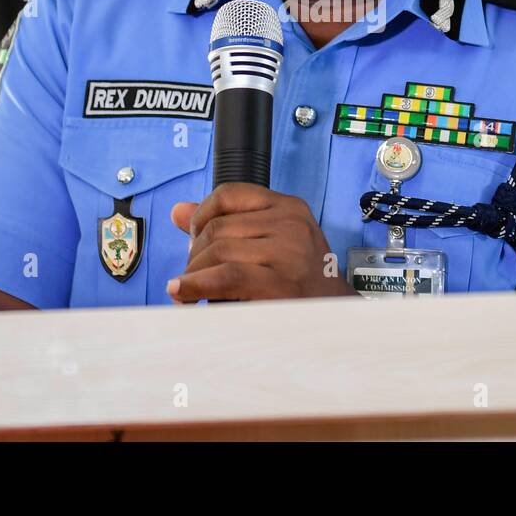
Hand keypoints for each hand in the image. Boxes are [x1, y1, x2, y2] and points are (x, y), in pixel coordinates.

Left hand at [167, 182, 356, 302]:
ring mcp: (289, 253)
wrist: (337, 321)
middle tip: (190, 277)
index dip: (200, 216)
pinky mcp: (281, 284)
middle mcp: (291, 225)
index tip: (193, 241)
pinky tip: (185, 293)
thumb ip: (225, 224)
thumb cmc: (298, 284)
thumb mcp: (269, 244)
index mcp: (289, 208)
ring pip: (217, 250)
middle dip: (194, 254)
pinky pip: (225, 276)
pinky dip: (197, 285)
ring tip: (189, 292)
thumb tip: (178, 211)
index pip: (229, 194)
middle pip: (218, 227)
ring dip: (193, 274)